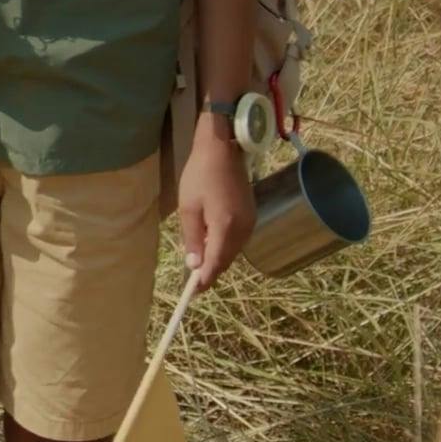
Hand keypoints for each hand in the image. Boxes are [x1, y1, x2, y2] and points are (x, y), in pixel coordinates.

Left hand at [178, 124, 254, 291]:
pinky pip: (238, 239)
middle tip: (193, 280)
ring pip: (233, 251)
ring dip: (218, 258)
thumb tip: (194, 265)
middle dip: (211, 271)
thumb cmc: (200, 175)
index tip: (193, 291)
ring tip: (199, 261)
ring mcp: (251, 221)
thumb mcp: (188, 207)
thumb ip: (193, 238)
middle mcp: (243, 228)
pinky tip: (212, 242)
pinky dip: (225, 246)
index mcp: (226, 227)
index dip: (204, 280)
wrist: (223, 150)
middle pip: (226, 260)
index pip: (216, 263)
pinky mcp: (252, 215)